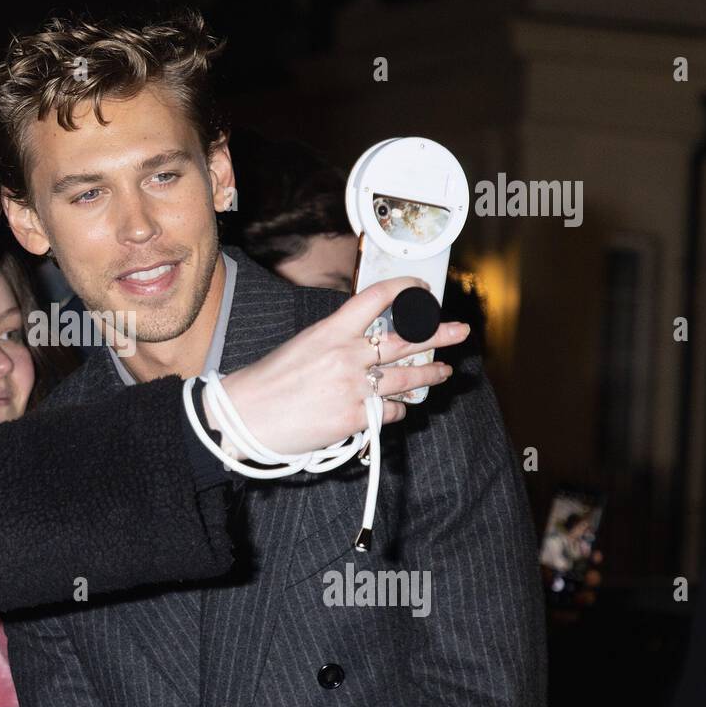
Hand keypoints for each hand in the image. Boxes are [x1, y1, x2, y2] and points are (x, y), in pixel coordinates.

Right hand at [216, 276, 469, 455]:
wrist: (245, 416)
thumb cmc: (267, 382)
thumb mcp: (302, 346)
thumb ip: (338, 343)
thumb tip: (369, 347)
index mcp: (330, 331)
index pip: (377, 298)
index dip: (405, 289)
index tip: (421, 288)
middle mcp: (347, 355)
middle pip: (407, 340)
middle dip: (439, 334)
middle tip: (460, 331)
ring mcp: (354, 387)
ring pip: (408, 378)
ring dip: (430, 375)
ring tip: (443, 372)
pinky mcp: (355, 418)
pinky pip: (392, 410)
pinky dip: (397, 409)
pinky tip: (397, 407)